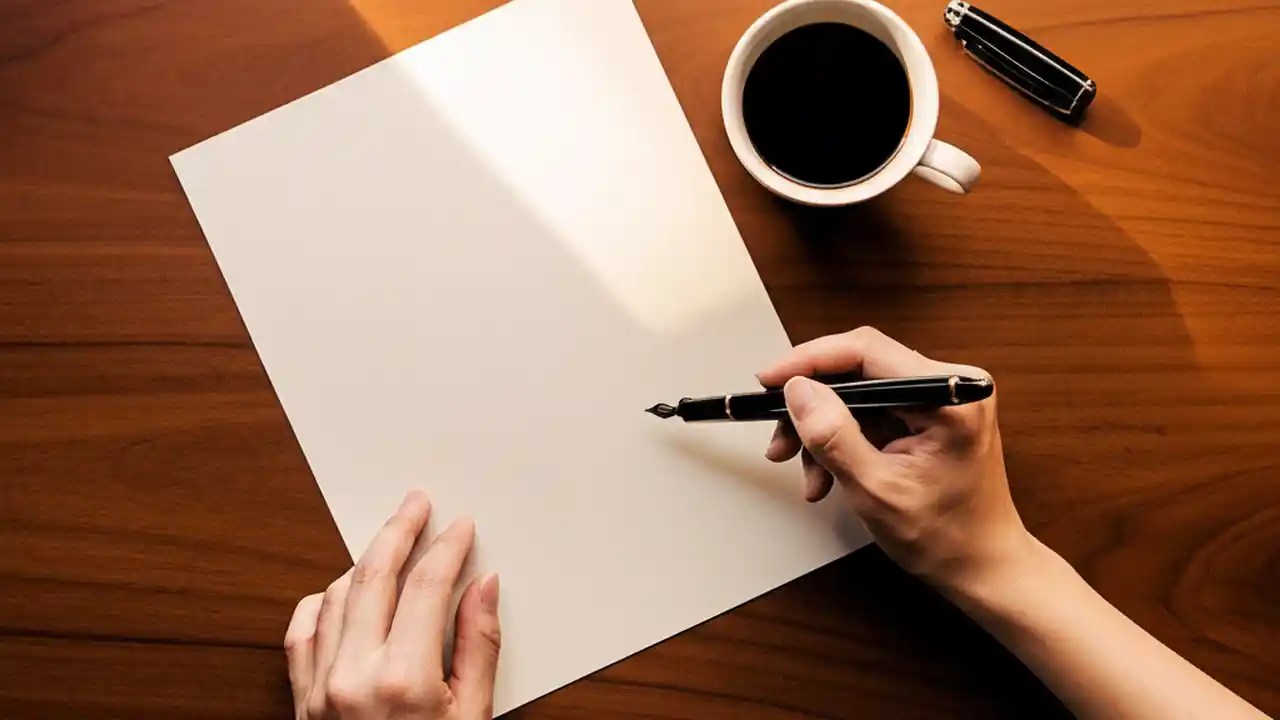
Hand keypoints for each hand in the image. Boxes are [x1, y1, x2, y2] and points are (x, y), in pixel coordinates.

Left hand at [284, 491, 500, 719]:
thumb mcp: (473, 717)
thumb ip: (480, 648)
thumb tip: (484, 588)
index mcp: (403, 680)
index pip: (426, 586)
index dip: (447, 548)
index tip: (459, 528)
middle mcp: (353, 677)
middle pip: (374, 576)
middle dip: (399, 531)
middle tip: (416, 505)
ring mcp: (320, 688)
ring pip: (336, 596)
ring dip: (365, 564)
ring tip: (390, 547)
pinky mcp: (301, 701)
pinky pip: (302, 632)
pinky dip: (323, 603)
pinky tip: (343, 591)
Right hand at [757, 327, 1034, 592]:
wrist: (982, 567)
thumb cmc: (948, 537)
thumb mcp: (877, 491)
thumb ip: (834, 437)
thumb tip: (798, 391)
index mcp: (950, 395)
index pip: (866, 351)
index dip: (809, 361)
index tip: (769, 380)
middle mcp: (950, 384)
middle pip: (857, 369)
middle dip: (812, 406)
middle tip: (781, 438)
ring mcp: (939, 397)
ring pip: (857, 393)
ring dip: (823, 430)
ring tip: (808, 471)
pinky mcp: (928, 412)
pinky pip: (869, 412)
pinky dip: (842, 439)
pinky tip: (827, 473)